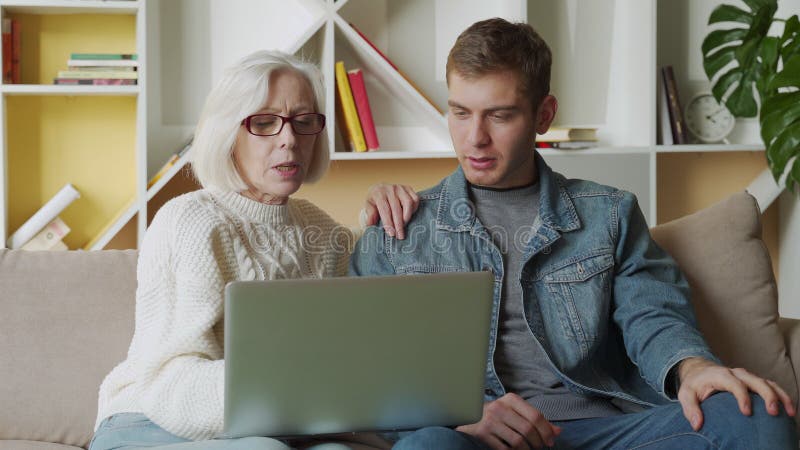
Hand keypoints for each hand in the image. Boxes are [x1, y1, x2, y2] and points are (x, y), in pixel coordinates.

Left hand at [364, 183, 418, 239]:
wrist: (380, 188)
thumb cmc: (375, 200)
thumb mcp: (369, 206)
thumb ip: (370, 215)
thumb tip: (370, 224)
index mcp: (379, 193)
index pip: (385, 210)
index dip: (389, 223)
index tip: (391, 234)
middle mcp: (390, 189)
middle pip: (397, 208)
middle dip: (399, 224)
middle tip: (400, 236)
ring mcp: (401, 188)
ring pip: (408, 203)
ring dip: (407, 217)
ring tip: (404, 226)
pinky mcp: (408, 188)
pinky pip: (415, 199)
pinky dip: (414, 209)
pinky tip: (408, 216)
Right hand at [455, 393, 561, 448]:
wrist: (468, 417)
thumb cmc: (496, 416)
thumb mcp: (515, 413)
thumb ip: (535, 420)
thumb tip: (558, 431)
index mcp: (511, 399)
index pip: (535, 415)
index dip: (546, 431)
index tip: (550, 441)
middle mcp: (500, 407)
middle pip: (528, 429)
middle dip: (538, 442)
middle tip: (540, 448)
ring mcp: (490, 421)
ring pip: (518, 441)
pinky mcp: (482, 434)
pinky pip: (504, 449)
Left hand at [676, 357, 795, 430]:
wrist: (700, 371)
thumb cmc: (694, 384)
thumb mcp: (686, 394)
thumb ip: (689, 408)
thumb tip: (697, 424)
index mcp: (720, 375)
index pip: (734, 383)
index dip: (742, 396)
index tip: (746, 412)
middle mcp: (736, 373)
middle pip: (756, 380)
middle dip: (767, 395)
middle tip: (773, 412)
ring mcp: (747, 377)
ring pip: (767, 382)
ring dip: (779, 395)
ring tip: (790, 412)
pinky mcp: (753, 381)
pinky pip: (771, 385)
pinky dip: (781, 395)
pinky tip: (788, 409)